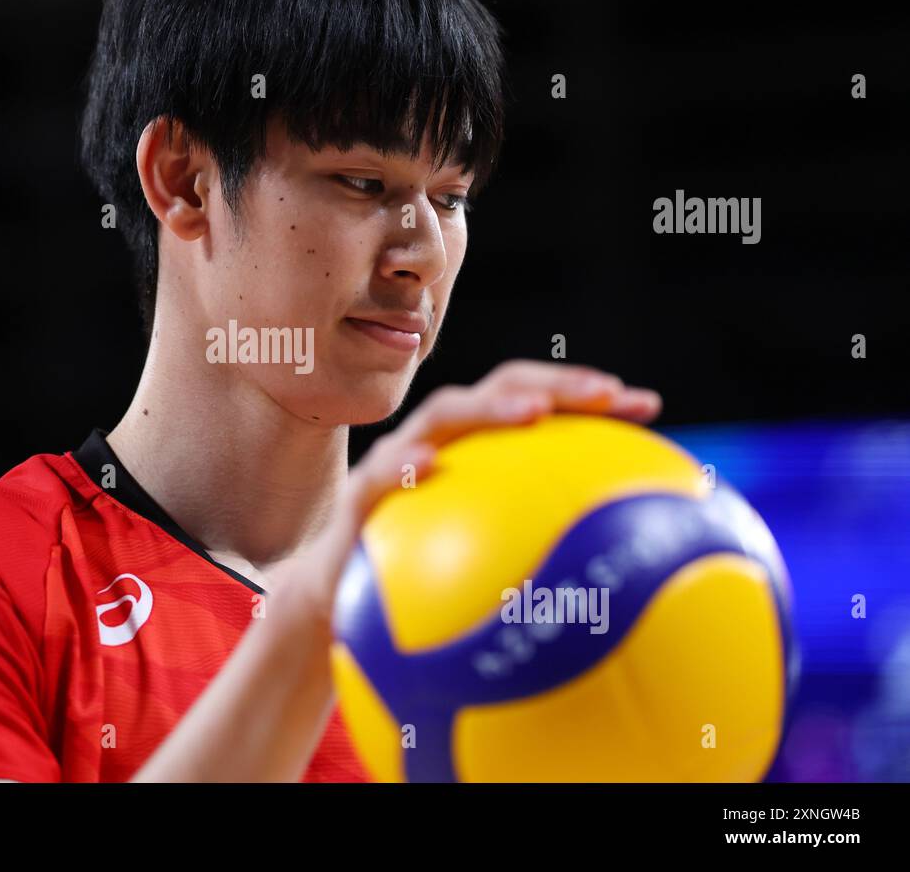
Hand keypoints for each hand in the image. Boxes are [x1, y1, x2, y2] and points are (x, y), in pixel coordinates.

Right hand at [279, 360, 661, 624]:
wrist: (337, 601)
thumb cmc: (421, 582)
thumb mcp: (487, 569)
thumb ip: (537, 552)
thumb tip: (627, 576)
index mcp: (480, 450)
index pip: (540, 403)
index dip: (589, 397)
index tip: (645, 405)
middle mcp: (443, 440)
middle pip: (501, 388)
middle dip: (553, 382)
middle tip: (604, 393)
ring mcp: (400, 460)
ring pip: (444, 412)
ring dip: (489, 406)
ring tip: (531, 413)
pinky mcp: (359, 495)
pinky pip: (380, 474)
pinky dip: (404, 465)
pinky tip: (429, 468)